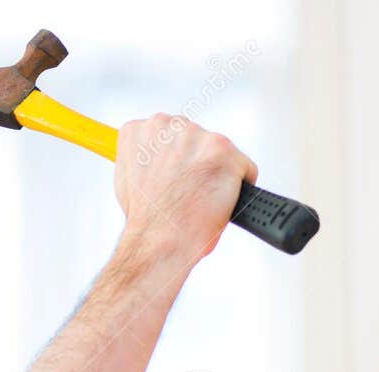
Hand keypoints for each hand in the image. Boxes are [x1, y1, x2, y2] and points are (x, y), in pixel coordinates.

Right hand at [113, 114, 258, 266]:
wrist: (158, 240)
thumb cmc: (148, 220)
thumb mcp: (132, 179)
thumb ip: (150, 160)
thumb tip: (166, 162)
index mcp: (141, 129)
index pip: (173, 136)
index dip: (181, 163)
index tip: (183, 179)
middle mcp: (169, 125)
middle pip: (200, 142)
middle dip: (201, 167)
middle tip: (194, 194)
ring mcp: (199, 136)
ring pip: (223, 155)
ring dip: (220, 176)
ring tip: (203, 200)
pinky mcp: (225, 152)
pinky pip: (246, 169)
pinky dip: (241, 187)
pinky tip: (223, 201)